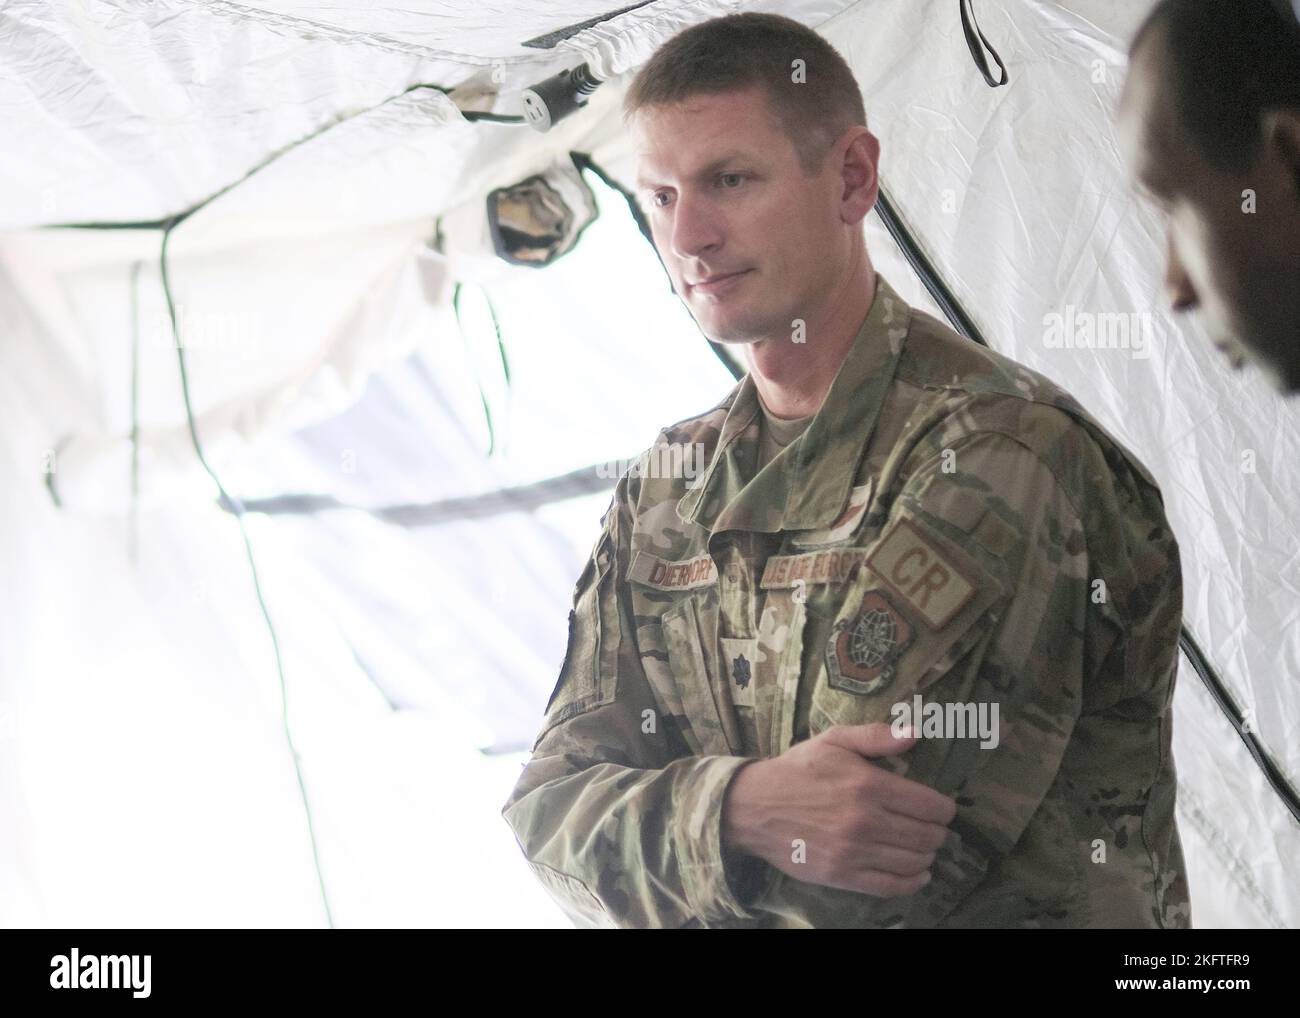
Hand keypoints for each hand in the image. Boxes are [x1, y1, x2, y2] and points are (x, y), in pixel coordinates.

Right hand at [721, 723, 956, 896]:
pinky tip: (918, 874)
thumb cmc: (798, 770)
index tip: (942, 808)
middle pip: (927, 836)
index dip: (945, 808)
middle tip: (933, 828)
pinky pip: (890, 886)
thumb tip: (916, 732)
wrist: (755, 806)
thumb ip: (876, 736)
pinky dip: (912, 882)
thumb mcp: (834, 740)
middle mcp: (866, 821)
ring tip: (924, 848)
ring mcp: (854, 852)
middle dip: (938, 832)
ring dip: (927, 856)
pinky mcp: (842, 876)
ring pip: (913, 862)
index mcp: (868, 785)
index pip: (930, 805)